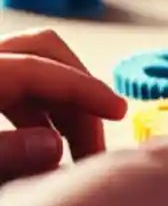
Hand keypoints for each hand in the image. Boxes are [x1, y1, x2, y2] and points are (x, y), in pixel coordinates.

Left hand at [0, 28, 127, 181]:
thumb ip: (5, 153)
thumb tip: (53, 146)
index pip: (38, 66)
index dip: (85, 88)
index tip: (119, 112)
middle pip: (42, 52)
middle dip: (79, 91)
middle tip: (93, 142)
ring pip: (30, 71)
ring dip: (61, 105)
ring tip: (74, 153)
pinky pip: (14, 87)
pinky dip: (38, 111)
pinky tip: (45, 146)